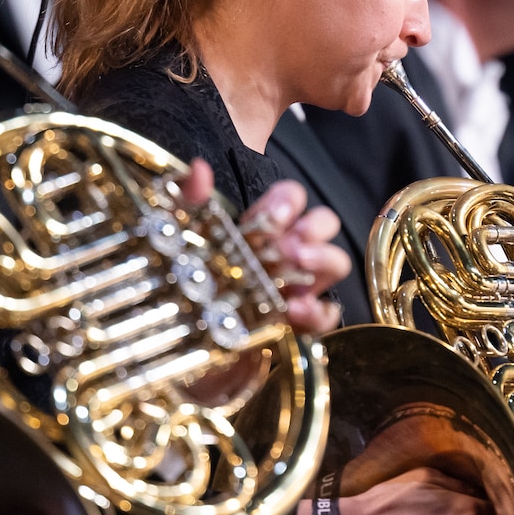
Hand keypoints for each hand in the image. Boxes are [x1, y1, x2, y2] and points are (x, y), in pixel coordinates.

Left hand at [179, 163, 349, 333]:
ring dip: (324, 258)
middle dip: (314, 226)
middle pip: (323, 223)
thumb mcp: (178, 241)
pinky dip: (318, 310)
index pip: (291, 198)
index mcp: (263, 229)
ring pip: (335, 262)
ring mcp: (297, 286)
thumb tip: (199, 169)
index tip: (273, 216)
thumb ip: (187, 203)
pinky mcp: (297, 324)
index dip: (289, 200)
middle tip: (291, 243)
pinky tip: (295, 309)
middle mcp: (286, 253)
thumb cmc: (190, 289)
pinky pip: (327, 314)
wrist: (184, 344)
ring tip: (299, 263)